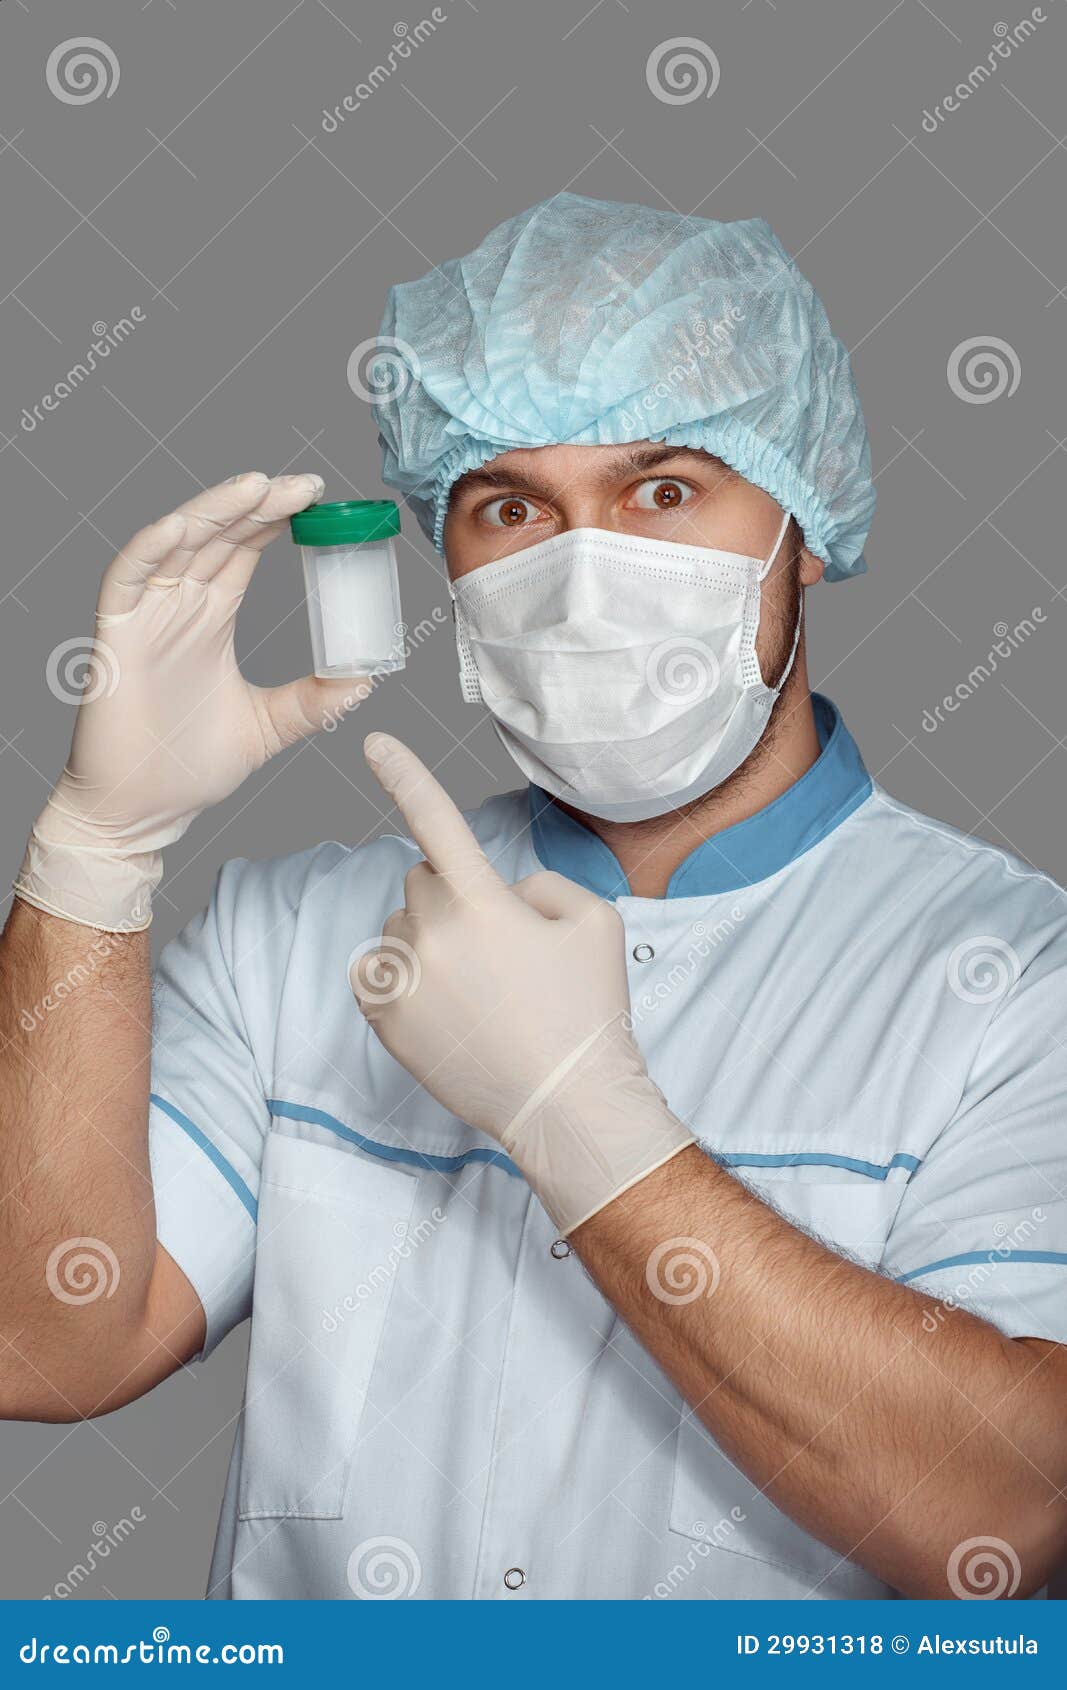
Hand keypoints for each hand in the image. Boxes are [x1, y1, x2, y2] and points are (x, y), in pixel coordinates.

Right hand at [16, 474, 370, 929]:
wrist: (141, 814)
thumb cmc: (188, 769)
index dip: (274, 519)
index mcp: (210, 619)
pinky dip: (149, 549)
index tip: (317, 499)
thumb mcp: (270, 726)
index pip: (243, 550)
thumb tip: (367, 682)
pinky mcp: (115, 639)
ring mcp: (144, 619)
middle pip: (216, 536)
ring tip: (257, 486)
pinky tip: (180, 526)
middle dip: (257, 505)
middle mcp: (177, 608)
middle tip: (304, 485)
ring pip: (176, 545)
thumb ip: (314, 702)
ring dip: (213, 511)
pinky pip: (125, 579)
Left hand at [351, 734, 693, 1234]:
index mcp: (483, 904)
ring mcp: (402, 979)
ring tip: (482, 990)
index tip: (374, 742)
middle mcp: (432, 935)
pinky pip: (380, 968)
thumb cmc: (588, 1013)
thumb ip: (543, 884)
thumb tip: (503, 893)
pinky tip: (447, 1006)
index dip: (406, 775)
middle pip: (423, 879)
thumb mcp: (597, 923)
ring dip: (431, 938)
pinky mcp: (384, 1018)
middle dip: (453, 894)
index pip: (437, 822)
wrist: (564, 1104)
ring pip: (403, 924)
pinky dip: (406, 975)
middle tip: (499, 947)